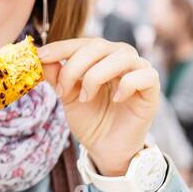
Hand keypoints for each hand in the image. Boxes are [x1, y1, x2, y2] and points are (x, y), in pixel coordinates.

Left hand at [38, 38, 160, 174]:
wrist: (106, 148)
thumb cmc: (90, 119)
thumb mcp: (67, 97)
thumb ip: (56, 77)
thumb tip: (41, 58)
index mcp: (101, 56)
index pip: (82, 43)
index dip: (61, 47)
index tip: (40, 56)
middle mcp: (121, 58)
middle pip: (99, 46)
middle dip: (74, 67)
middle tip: (62, 91)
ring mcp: (139, 71)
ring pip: (121, 56)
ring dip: (96, 76)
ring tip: (85, 98)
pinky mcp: (152, 89)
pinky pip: (144, 75)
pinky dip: (127, 84)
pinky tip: (116, 99)